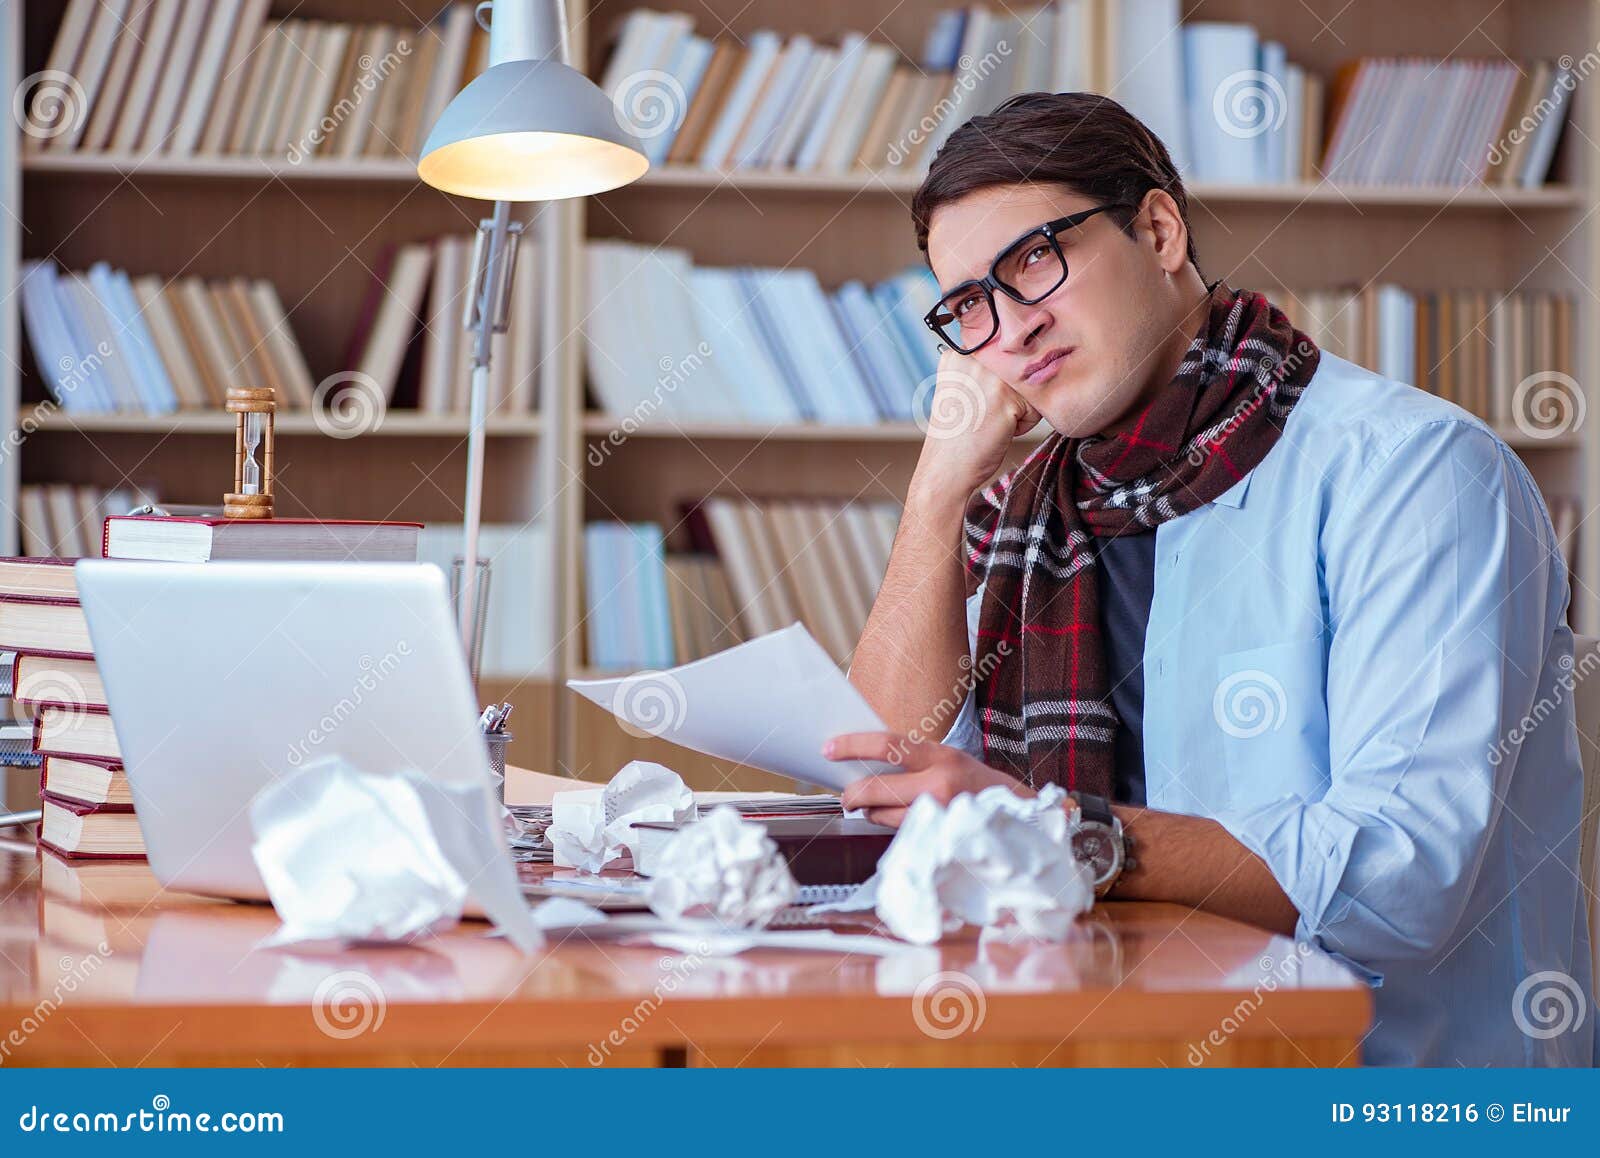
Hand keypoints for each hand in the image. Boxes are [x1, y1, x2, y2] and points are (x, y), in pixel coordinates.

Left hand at [823, 731, 1033, 826]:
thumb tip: (867, 763)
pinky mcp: (937, 839)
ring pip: (883, 815)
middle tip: (845, 796)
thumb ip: (915, 761)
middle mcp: (939, 784)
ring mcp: (938, 815)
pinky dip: (889, 825)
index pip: (887, 744)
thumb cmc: (980, 786)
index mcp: (941, 756)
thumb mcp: (951, 760)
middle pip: (876, 788)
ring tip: (870, 808)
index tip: (829, 748)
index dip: (853, 745)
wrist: (1021, 817)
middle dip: (852, 794)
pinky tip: (893, 819)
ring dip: (870, 813)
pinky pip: (899, 832)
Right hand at [911, 348, 1041, 503]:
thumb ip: (985, 367)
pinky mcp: (1007, 399)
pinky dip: (1023, 424)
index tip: (979, 400)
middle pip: (1019, 369)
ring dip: (1019, 408)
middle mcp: (973, 359)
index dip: (1000, 382)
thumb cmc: (958, 433)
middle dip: (1011, 393)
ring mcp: (990, 378)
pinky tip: (997, 430)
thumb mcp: (962, 387)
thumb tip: (1028, 357)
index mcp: (958, 353)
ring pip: (1029, 387)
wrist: (946, 467)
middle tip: (984, 412)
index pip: (1004, 356)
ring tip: (991, 421)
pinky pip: (1035, 407)